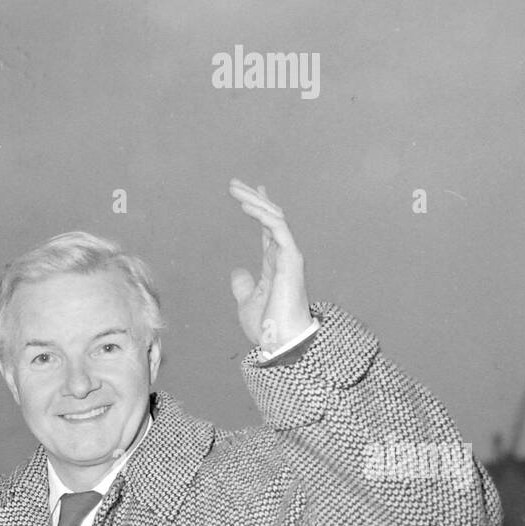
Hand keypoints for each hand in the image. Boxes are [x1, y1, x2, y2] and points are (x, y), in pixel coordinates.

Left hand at [228, 179, 312, 352]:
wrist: (280, 342)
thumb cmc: (267, 326)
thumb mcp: (247, 302)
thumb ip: (243, 285)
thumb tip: (237, 271)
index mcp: (274, 263)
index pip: (267, 229)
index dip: (258, 209)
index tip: (246, 194)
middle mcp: (284, 255)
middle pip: (269, 217)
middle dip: (253, 198)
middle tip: (233, 183)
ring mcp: (289, 255)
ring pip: (273, 217)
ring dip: (254, 200)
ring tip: (235, 188)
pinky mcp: (290, 258)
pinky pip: (277, 227)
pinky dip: (261, 214)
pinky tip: (245, 205)